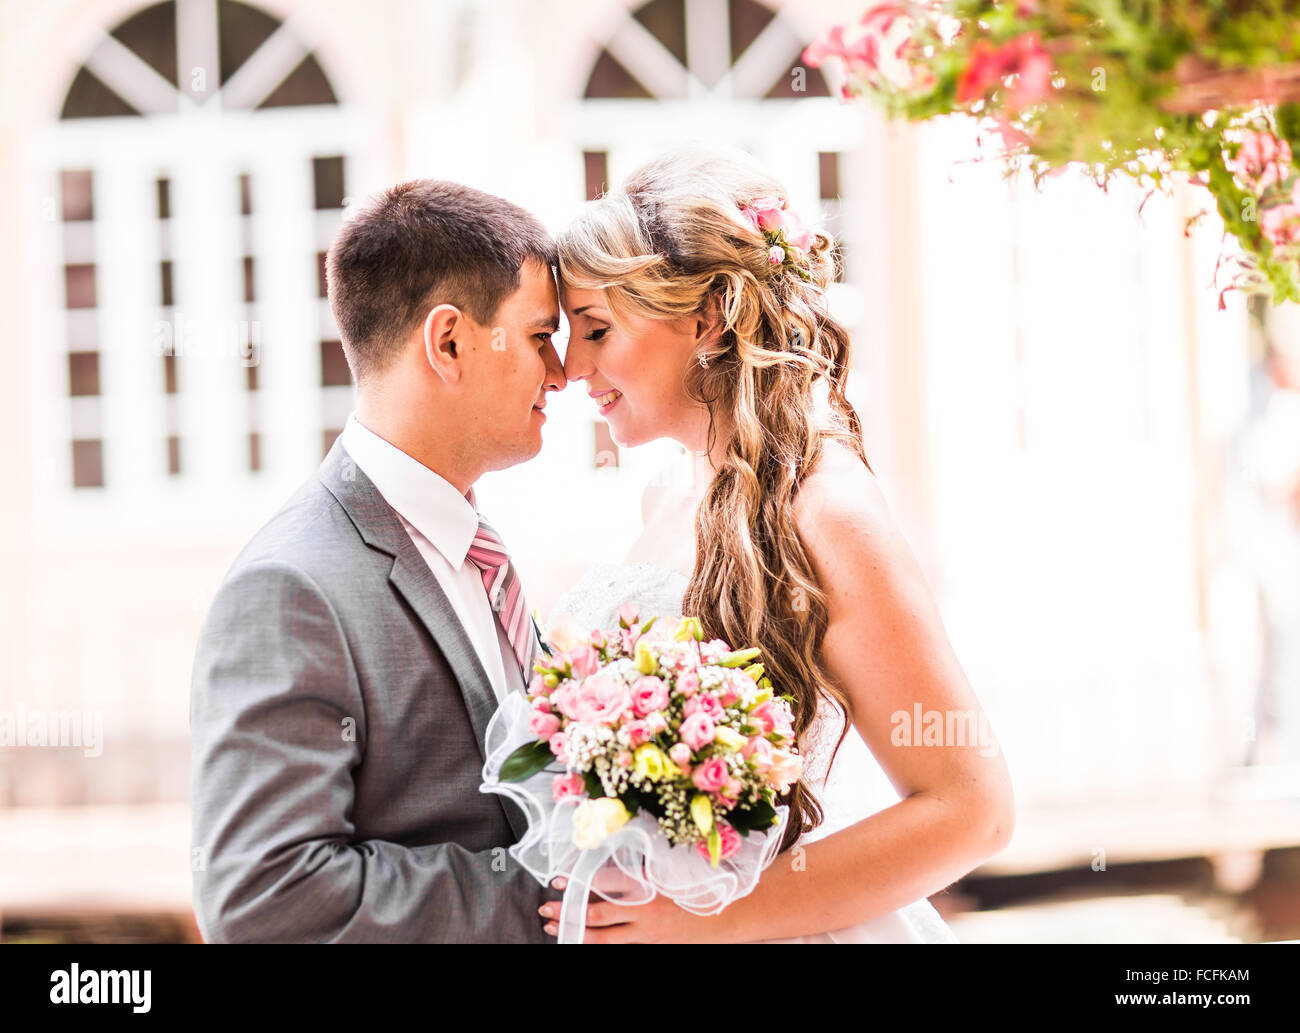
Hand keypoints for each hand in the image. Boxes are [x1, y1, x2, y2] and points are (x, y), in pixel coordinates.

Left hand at [537, 876, 731, 942]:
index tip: (556, 878)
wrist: (726, 916)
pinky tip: (581, 938)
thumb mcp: (670, 867)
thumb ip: (641, 864)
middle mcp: (642, 908)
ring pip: (601, 936)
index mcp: (647, 883)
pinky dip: (596, 941)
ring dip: (574, 930)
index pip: (603, 880)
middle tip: (544, 906)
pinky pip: (617, 944)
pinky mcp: (649, 944)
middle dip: (567, 910)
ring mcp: (645, 930)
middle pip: (595, 911)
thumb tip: (610, 851)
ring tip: (551, 926)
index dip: (577, 879)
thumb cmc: (698, 885)